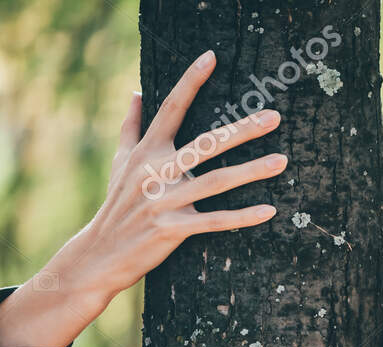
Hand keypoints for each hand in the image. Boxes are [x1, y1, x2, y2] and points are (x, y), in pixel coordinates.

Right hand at [0, 49, 286, 346]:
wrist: (100, 252)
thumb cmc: (117, 205)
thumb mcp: (120, 162)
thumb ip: (131, 126)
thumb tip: (136, 92)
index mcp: (147, 151)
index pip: (171, 108)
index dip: (190, 82)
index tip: (211, 58)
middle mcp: (156, 171)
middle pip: (205, 143)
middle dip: (241, 130)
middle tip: (273, 117)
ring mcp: (165, 201)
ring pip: (215, 181)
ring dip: (251, 171)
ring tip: (281, 160)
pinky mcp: (172, 230)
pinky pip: (214, 221)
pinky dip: (242, 217)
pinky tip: (269, 211)